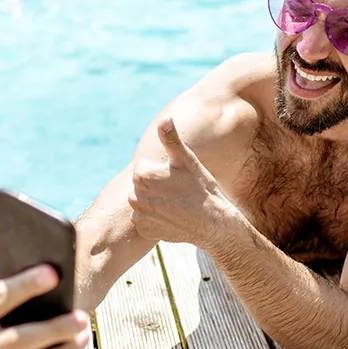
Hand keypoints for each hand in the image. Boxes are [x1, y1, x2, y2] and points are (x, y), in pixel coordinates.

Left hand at [128, 118, 241, 249]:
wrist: (213, 222)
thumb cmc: (200, 188)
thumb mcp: (186, 160)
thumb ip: (170, 138)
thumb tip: (164, 119)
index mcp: (142, 175)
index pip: (144, 168)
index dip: (161, 172)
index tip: (175, 179)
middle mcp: (134, 196)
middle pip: (142, 185)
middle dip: (156, 187)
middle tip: (178, 192)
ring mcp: (139, 215)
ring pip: (143, 201)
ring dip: (154, 202)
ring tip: (175, 205)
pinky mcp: (144, 229)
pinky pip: (144, 219)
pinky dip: (155, 218)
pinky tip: (172, 217)